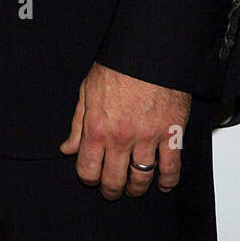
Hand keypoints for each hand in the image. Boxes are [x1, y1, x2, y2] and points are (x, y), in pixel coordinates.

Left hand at [59, 62, 190, 198]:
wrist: (149, 50)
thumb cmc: (118, 65)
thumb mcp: (87, 90)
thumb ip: (78, 123)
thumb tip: (67, 148)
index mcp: (97, 128)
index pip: (87, 169)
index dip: (88, 178)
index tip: (92, 177)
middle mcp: (121, 138)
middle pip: (114, 180)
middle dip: (111, 189)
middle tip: (113, 189)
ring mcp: (147, 139)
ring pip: (141, 179)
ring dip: (136, 188)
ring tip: (134, 188)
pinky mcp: (171, 134)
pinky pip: (171, 168)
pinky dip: (168, 181)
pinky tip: (164, 185)